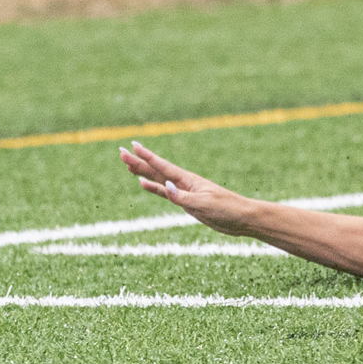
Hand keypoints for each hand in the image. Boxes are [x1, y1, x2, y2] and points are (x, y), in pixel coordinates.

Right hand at [119, 142, 248, 234]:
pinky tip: (143, 184)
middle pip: (156, 170)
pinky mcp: (186, 202)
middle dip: (138, 161)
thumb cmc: (227, 209)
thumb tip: (165, 186)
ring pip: (158, 179)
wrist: (241, 218)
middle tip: (121, 152)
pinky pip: (164, 193)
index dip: (147, 156)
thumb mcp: (203, 204)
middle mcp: (184, 183)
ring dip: (143, 172)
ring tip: (128, 165)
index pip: (162, 166)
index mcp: (188, 180)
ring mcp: (184, 191)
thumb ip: (182, 196)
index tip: (132, 145)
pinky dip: (153, 188)